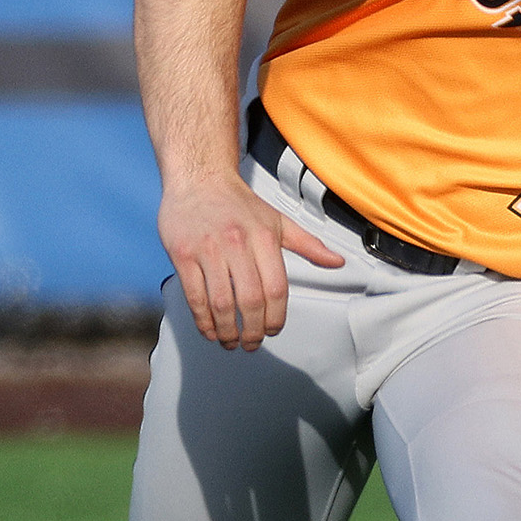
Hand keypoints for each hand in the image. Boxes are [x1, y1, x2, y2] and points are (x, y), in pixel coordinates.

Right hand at [158, 174, 343, 350]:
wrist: (199, 178)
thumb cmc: (239, 203)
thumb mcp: (278, 221)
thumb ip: (308, 245)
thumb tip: (337, 262)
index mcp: (264, 237)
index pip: (276, 288)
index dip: (276, 317)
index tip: (272, 330)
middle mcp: (237, 243)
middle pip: (250, 300)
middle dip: (252, 330)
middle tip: (251, 343)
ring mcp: (208, 249)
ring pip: (221, 302)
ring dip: (227, 330)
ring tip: (230, 341)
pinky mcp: (182, 254)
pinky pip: (194, 295)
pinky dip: (202, 320)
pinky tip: (209, 329)